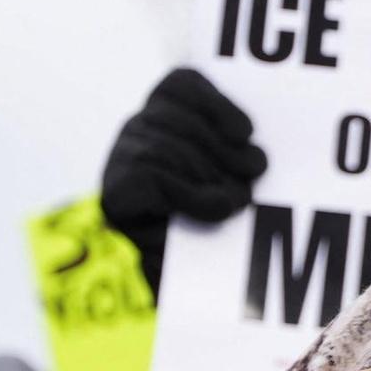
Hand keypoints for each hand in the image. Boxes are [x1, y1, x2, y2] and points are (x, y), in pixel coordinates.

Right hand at [100, 68, 267, 290]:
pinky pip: (153, 178)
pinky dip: (191, 195)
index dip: (215, 102)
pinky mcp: (115, 196)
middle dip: (223, 147)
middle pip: (180, 118)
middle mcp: (136, 131)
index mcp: (166, 114)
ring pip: (168, 149)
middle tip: (255, 171)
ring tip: (238, 199)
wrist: (192, 286)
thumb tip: (253, 146)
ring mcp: (120, 163)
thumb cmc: (219, 227)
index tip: (246, 130)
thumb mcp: (234, 177)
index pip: (180, 84)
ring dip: (211, 175)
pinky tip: (215, 210)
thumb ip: (237, 149)